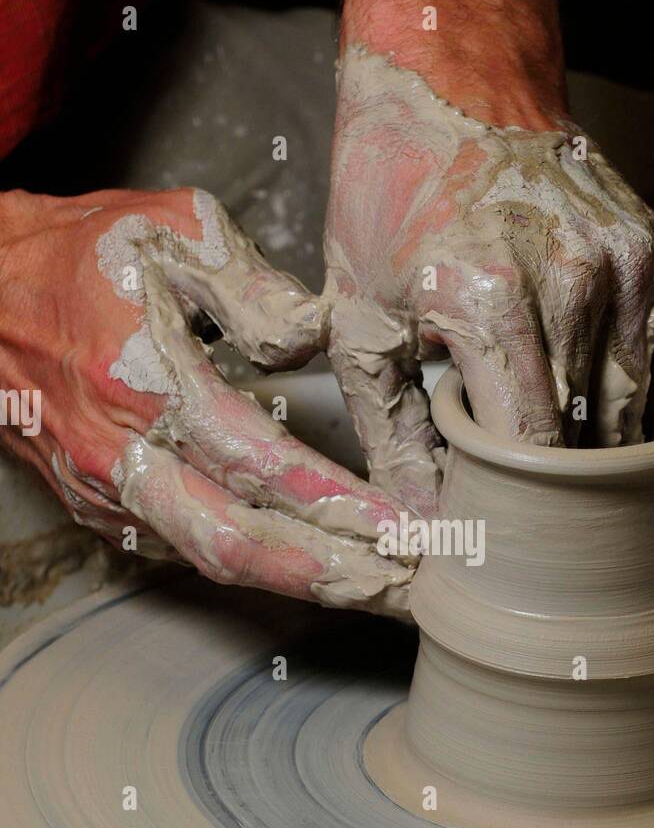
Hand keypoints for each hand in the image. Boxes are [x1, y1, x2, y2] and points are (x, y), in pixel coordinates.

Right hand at [0, 187, 412, 615]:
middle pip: (236, 544)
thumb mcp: (169, 233)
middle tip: (402, 594)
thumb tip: (318, 335)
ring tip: (370, 589)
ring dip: (294, 579)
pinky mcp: (96, 504)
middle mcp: (121, 452)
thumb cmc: (75, 256)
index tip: (404, 530)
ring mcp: (104, 488)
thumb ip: (252, 290)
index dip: (337, 507)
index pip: (261, 466)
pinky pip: (179, 546)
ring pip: (208, 557)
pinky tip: (302, 565)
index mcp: (144, 382)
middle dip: (328, 577)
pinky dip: (247, 561)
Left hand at [302, 0, 653, 518]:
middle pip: (588, 436)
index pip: (529, 447)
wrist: (450, 93)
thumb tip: (426, 523)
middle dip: (564, 483)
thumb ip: (389, 431)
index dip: (519, 499)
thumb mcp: (358, 320)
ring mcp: (628, 265)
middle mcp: (570, 281)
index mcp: (488, 300)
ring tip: (591, 486)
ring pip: (642, 407)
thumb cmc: (393, 205)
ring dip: (620, 454)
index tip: (503, 520)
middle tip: (538, 506)